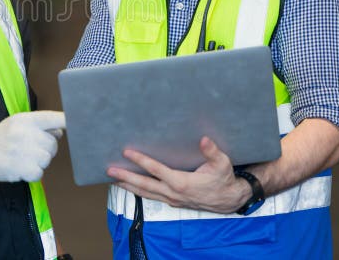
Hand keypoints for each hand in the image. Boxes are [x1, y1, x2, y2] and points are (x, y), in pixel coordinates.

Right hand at [0, 111, 64, 182]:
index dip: (67, 121)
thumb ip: (39, 125)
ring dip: (40, 161)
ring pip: (47, 158)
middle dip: (46, 148)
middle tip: (32, 149)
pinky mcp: (21, 168)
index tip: (79, 122)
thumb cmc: (3, 138)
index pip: (52, 118)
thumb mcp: (18, 124)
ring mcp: (23, 151)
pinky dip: (33, 173)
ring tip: (25, 158)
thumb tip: (61, 130)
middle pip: (52, 143)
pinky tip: (22, 167)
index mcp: (25, 120)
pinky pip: (39, 173)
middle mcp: (25, 133)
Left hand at [106, 136, 249, 212]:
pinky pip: (151, 196)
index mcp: (182, 182)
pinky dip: (137, 191)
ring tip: (112, 178)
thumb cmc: (223, 179)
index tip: (128, 152)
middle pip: (144, 185)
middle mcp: (173, 193)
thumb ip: (212, 152)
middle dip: (125, 176)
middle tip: (109, 170)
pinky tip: (129, 185)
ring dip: (128, 185)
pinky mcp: (172, 201)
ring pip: (145, 193)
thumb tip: (204, 139)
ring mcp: (171, 199)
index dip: (141, 161)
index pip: (156, 170)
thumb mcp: (222, 164)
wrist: (229, 200)